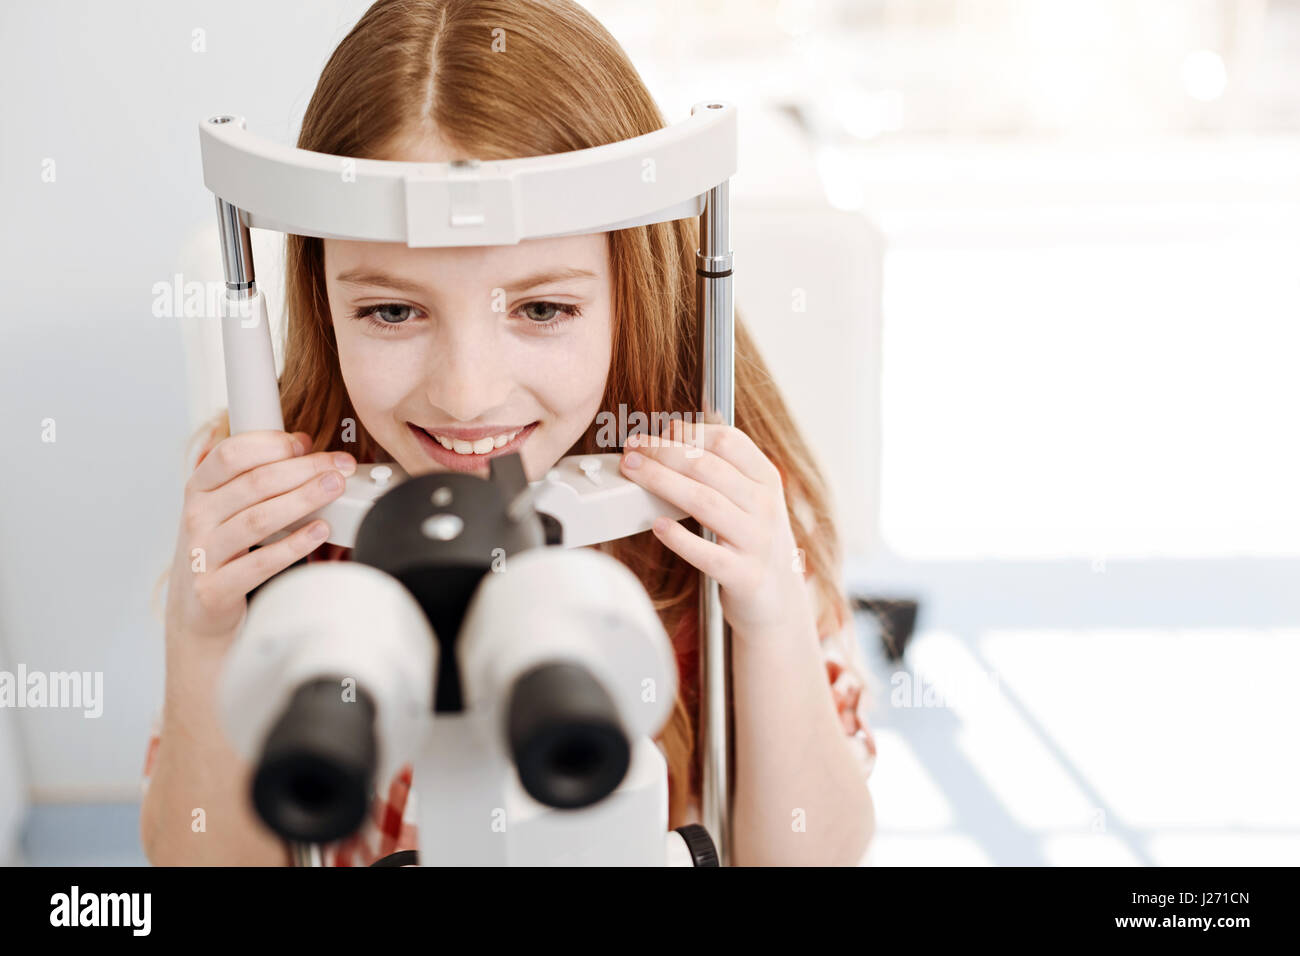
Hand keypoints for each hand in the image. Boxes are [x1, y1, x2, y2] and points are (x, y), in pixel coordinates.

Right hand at [164, 429, 354, 641]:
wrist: (197, 609)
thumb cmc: (222, 548)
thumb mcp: (228, 505)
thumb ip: (258, 475)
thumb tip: (304, 445)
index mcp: (198, 488)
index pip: (231, 453)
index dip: (272, 444)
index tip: (307, 444)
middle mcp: (196, 516)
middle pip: (254, 483)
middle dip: (304, 469)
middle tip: (341, 466)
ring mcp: (202, 554)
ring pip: (259, 519)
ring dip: (304, 499)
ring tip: (336, 488)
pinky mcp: (215, 588)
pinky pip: (261, 563)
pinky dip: (294, 545)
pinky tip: (320, 531)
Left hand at [618, 419, 812, 637]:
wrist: (779, 599)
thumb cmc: (753, 541)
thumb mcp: (750, 498)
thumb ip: (719, 466)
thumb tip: (673, 431)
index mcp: (766, 479)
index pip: (728, 441)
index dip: (689, 432)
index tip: (658, 430)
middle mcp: (765, 506)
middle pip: (708, 467)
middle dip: (664, 452)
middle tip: (632, 448)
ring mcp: (756, 542)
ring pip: (704, 502)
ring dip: (662, 482)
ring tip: (633, 472)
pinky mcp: (744, 576)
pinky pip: (708, 554)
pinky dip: (681, 539)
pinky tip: (657, 525)